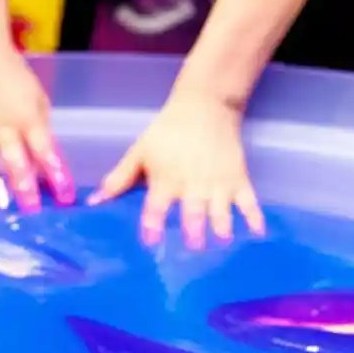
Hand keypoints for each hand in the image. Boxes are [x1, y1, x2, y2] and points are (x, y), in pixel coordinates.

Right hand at [0, 28, 74, 213]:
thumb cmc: (10, 72)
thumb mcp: (36, 97)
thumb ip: (40, 129)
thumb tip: (47, 162)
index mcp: (28, 118)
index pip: (47, 153)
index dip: (58, 177)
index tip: (66, 200)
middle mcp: (2, 126)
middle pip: (16, 164)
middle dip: (26, 191)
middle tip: (31, 213)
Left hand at [89, 95, 265, 248]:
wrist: (205, 105)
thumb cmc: (167, 132)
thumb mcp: (140, 151)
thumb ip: (119, 179)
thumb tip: (94, 202)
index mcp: (166, 179)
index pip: (156, 206)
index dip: (153, 223)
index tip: (150, 241)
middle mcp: (192, 184)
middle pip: (192, 210)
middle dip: (193, 229)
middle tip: (192, 247)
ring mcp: (218, 183)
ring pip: (221, 208)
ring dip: (222, 225)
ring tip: (223, 241)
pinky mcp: (238, 179)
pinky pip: (249, 201)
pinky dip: (254, 217)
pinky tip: (259, 233)